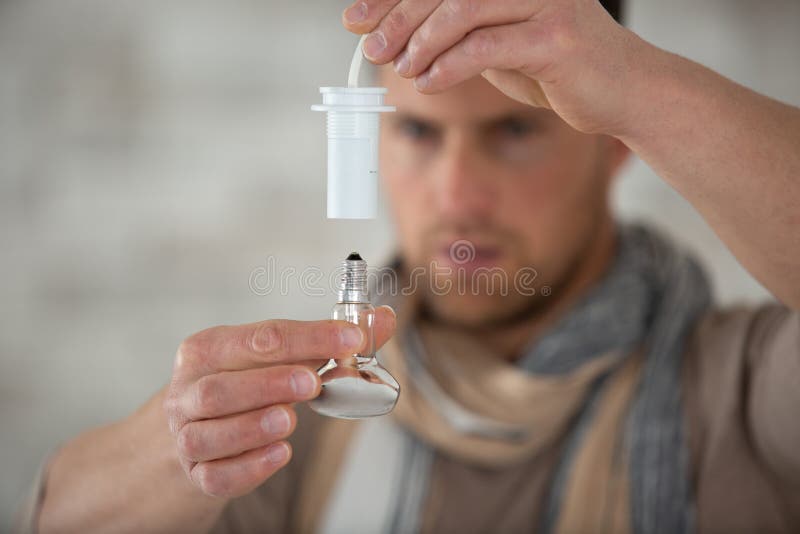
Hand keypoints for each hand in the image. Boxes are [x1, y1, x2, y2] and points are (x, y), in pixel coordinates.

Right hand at [163, 307, 396, 497]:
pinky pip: (216, 475)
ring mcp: (187, 435)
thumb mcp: (273, 358)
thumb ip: (327, 341)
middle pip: (219, 388)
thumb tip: (380, 319)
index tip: (349, 338)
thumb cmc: (241, 385)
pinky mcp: (197, 473)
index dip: (307, 337)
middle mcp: (188, 391)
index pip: (257, 338)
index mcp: (207, 350)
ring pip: (208, 434)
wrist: (194, 432)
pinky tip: (280, 454)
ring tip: (290, 419)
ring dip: (253, 426)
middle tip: (312, 382)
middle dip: (268, 383)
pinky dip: (249, 466)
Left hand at [343, 0, 643, 135]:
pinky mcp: (557, 38)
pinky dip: (449, 66)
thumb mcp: (497, 42)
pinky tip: (428, 83)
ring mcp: (548, 1)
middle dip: (398, 16)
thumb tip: (391, 37)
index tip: (356, 19)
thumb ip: (456, 33)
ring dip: (421, 42)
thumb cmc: (557, 67)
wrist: (622, 91)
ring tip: (400, 68)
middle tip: (370, 47)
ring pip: (463, 10)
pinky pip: (487, 47)